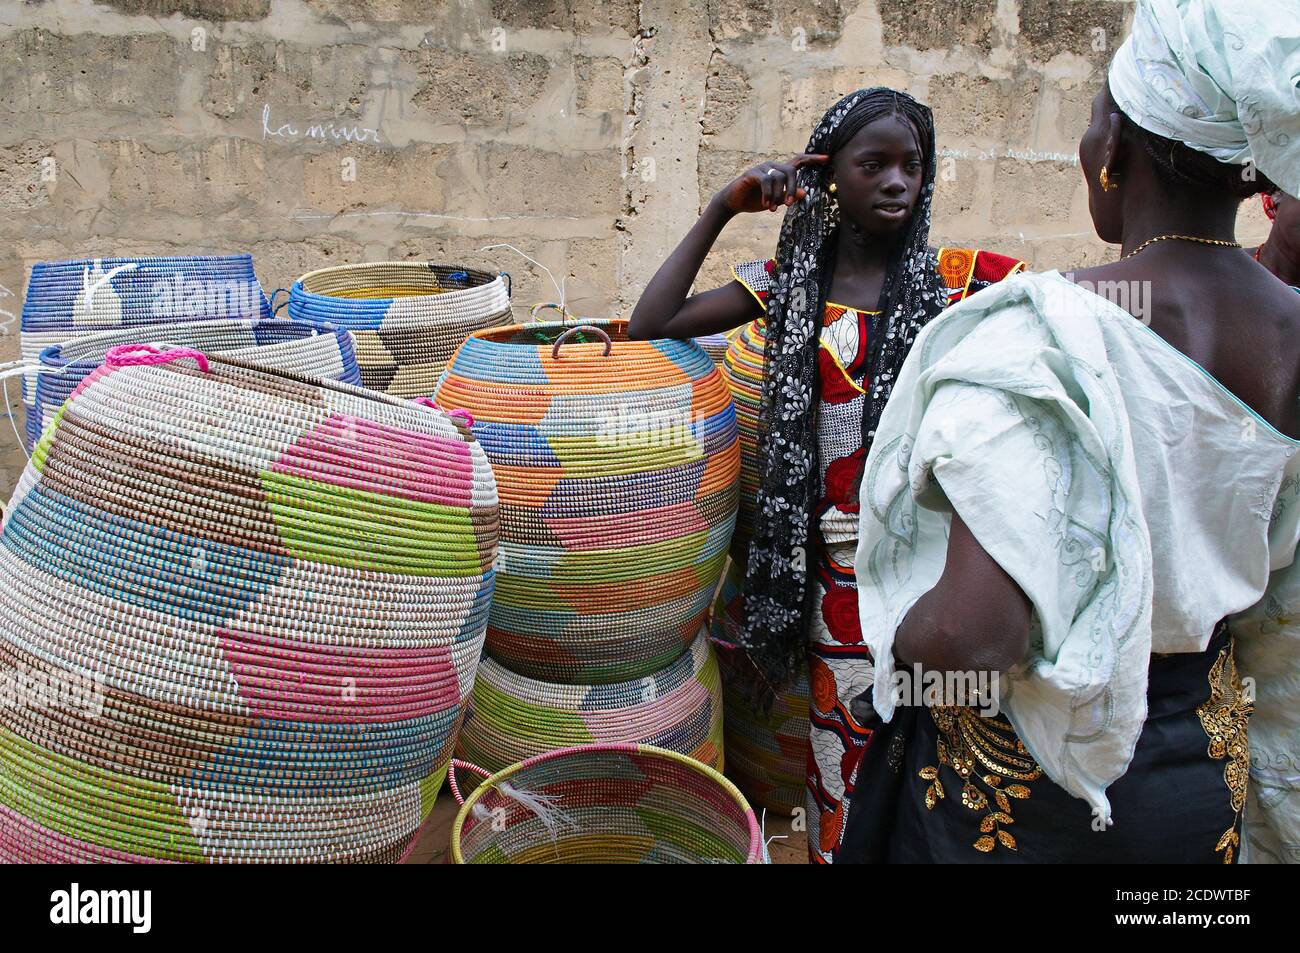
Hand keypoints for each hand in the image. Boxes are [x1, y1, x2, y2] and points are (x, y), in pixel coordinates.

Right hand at [714, 153, 829, 214]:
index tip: (827, 159)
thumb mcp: (776, 201)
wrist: (734, 202)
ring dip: (778, 195)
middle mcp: (772, 166)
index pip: (799, 161)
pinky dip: (768, 194)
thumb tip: (804, 193)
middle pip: (791, 170)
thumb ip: (789, 196)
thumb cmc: (755, 200)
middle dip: (792, 188)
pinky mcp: (752, 173)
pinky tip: (767, 205)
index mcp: (780, 171)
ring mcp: (762, 168)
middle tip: (790, 204)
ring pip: (779, 177)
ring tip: (774, 208)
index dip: (813, 159)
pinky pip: (766, 180)